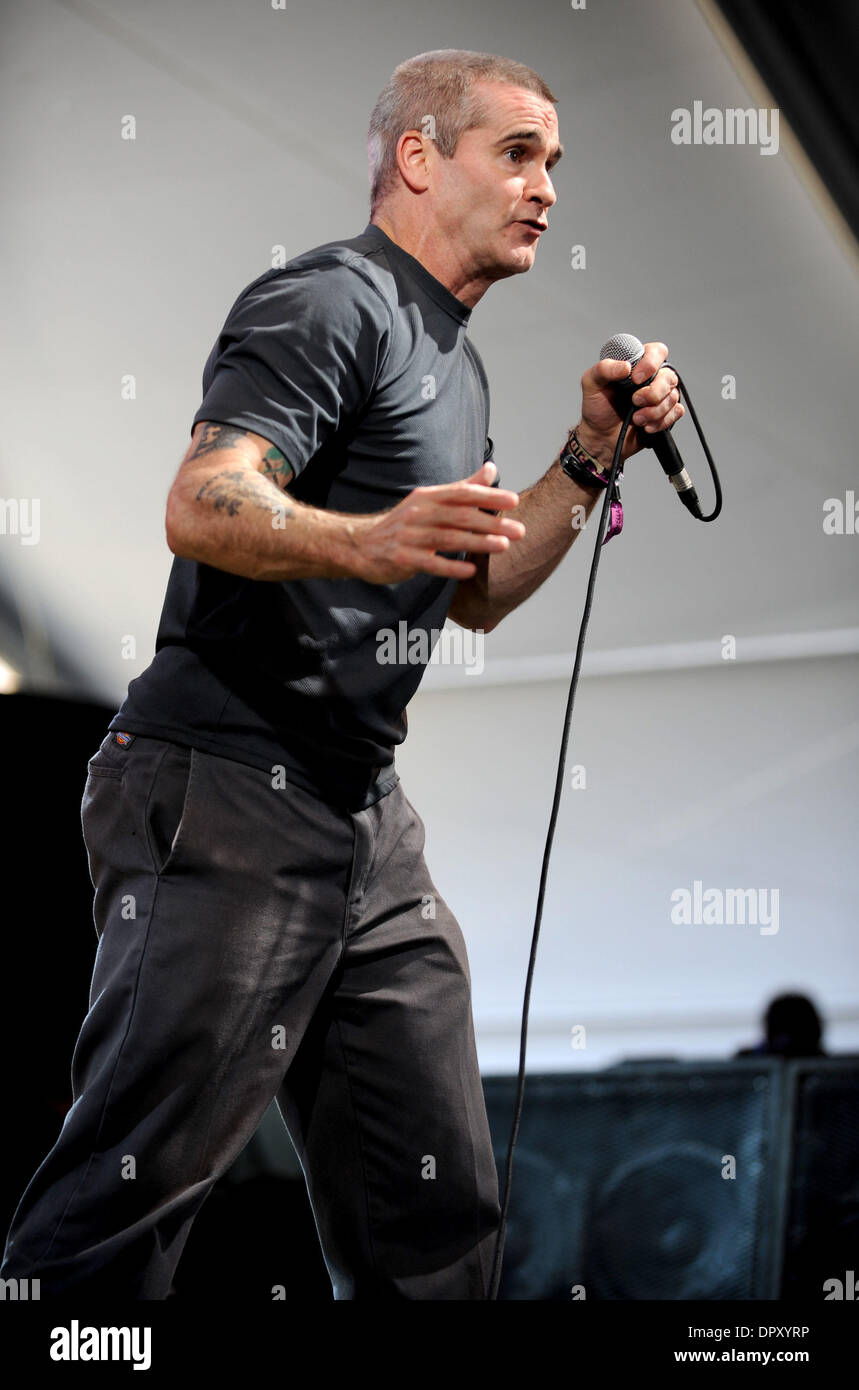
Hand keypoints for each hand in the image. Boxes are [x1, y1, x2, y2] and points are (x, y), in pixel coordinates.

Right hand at [354, 461, 524, 583]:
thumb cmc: (404, 523)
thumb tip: (492, 470)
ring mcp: (410, 536)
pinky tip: (471, 571)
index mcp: (429, 497)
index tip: (513, 501)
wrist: (361, 544)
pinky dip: (451, 568)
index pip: (462, 493)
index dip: (488, 496)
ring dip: (478, 542)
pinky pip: (430, 563)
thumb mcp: (430, 500)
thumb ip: (463, 487)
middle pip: (460, 516)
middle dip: (491, 523)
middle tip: (519, 531)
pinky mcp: (403, 558)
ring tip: (503, 546)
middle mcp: (419, 513)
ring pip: (448, 538)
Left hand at [575, 341, 683, 465]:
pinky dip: (661, 421)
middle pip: (669, 376)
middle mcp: (653, 378)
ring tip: (636, 418)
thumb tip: (626, 366)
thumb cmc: (597, 408)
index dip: (650, 363)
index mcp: (638, 364)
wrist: (601, 437)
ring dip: (654, 411)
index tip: (635, 379)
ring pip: (673, 396)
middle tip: (634, 401)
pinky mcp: (666, 414)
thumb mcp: (591, 383)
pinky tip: (646, 426)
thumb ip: (604, 369)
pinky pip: (676, 412)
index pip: (657, 352)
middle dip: (653, 392)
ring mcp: (661, 396)